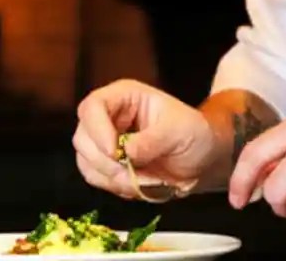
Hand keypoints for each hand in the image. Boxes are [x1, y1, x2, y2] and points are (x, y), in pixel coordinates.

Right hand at [74, 79, 219, 199]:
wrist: (202, 159)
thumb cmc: (193, 133)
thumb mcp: (179, 131)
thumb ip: (153, 140)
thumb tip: (127, 153)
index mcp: (124, 97)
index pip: (93, 106)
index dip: (97, 129)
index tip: (114, 152)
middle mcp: (109, 117)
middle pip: (82, 137)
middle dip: (106, 162)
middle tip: (133, 173)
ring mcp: (104, 142)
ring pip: (86, 162)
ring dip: (113, 178)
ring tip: (144, 180)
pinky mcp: (107, 165)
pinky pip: (96, 179)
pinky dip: (115, 187)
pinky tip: (139, 184)